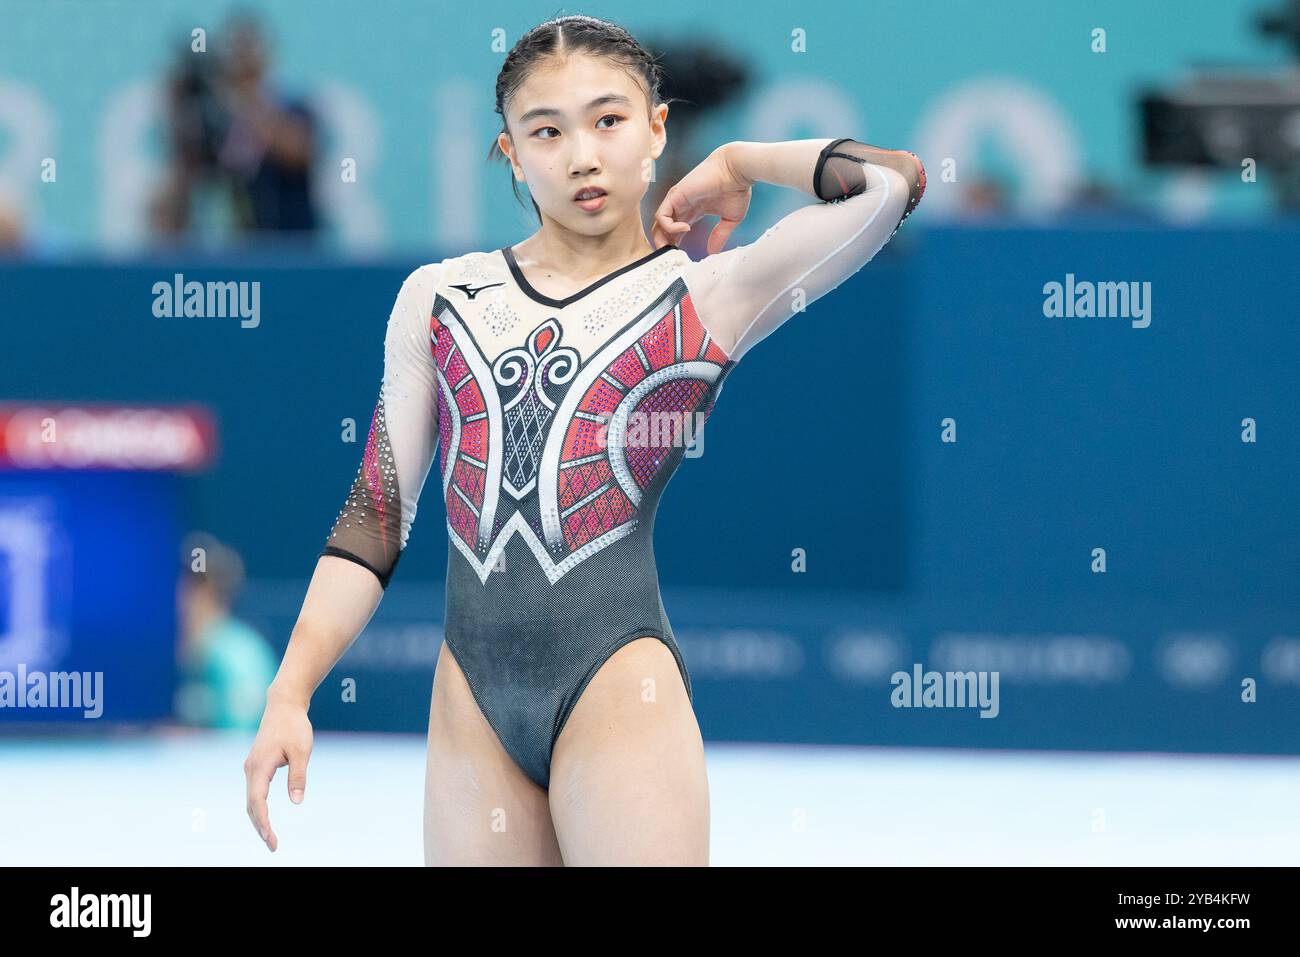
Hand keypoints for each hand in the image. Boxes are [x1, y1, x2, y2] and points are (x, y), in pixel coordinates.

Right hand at [244, 692, 313, 851]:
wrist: (284, 705)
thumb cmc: (294, 726)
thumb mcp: (301, 751)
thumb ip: (298, 776)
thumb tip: (296, 802)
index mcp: (260, 767)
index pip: (258, 802)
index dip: (264, 822)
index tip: (271, 839)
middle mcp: (251, 769)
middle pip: (251, 805)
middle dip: (260, 827)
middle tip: (273, 846)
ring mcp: (252, 767)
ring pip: (251, 799)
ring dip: (259, 819)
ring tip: (270, 837)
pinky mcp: (256, 765)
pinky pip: (254, 792)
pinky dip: (259, 808)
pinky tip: (266, 818)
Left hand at [651, 145, 752, 253]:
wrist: (737, 170)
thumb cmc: (736, 189)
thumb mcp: (729, 219)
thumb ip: (719, 235)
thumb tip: (712, 253)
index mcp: (692, 212)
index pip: (675, 232)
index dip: (675, 246)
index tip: (681, 258)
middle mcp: (681, 206)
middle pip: (662, 230)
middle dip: (666, 246)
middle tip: (674, 259)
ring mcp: (676, 201)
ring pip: (658, 224)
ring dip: (664, 240)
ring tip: (676, 249)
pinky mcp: (675, 196)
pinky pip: (662, 216)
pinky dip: (669, 227)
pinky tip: (685, 230)